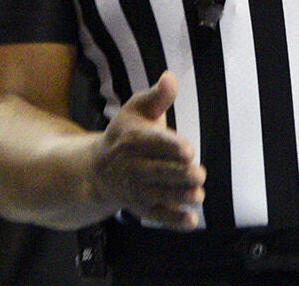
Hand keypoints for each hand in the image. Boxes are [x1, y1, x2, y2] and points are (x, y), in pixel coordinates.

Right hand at [89, 71, 204, 229]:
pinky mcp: (142, 208)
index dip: (172, 147)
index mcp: (133, 140)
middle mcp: (133, 167)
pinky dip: (174, 221)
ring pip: (161, 195)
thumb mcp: (137, 109)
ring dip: (181, 197)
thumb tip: (170, 77)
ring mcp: (137, 190)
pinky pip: (158, 217)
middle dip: (181, 174)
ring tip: (198, 194)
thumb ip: (158, 96)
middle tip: (199, 174)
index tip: (189, 150)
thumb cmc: (126, 134)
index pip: (154, 144)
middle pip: (160, 172)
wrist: (99, 169)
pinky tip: (191, 220)